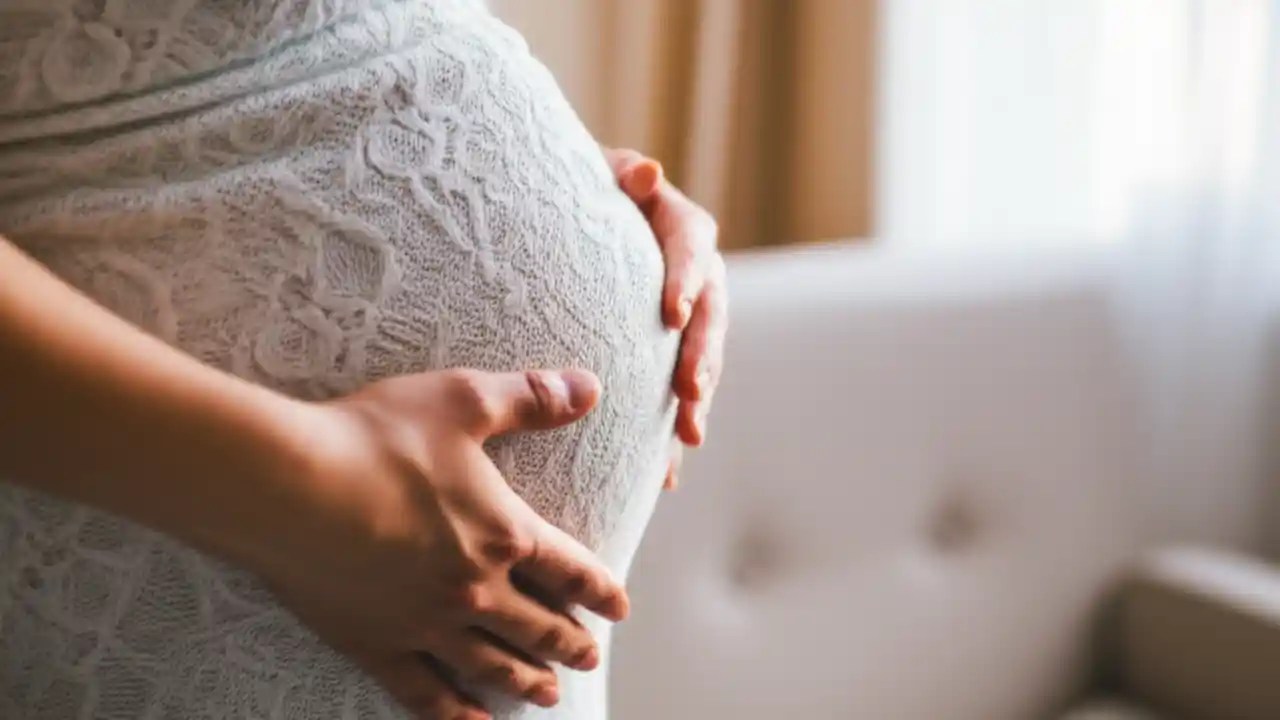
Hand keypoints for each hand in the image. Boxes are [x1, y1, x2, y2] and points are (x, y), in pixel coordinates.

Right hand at [256, 368, 626, 719]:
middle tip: (590, 656)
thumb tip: (589, 387)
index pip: (569, 569)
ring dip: (525, 681)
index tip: (618, 609)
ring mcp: (425, 624)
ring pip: (491, 664)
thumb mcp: (463, 401)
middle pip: (537, 625)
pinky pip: (423, 692)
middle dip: (568, 642)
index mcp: (503, 533)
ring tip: (547, 695)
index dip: (600, 589)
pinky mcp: (375, 644)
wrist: (289, 487)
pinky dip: (453, 714)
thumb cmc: (376, 439)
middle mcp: (474, 589)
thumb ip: (529, 398)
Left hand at [606, 148, 728, 488]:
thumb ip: (620, 174)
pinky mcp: (664, 354)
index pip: (692, 244)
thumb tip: (648, 172)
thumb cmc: (572, 190)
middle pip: (709, 313)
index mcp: (676, 225)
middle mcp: (690, 273)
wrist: (559, 224)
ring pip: (700, 358)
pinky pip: (673, 394)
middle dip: (702, 355)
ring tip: (688, 435)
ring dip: (697, 397)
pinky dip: (668, 435)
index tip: (673, 314)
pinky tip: (666, 474)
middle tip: (689, 391)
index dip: (687, 278)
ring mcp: (682, 318)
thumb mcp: (591, 173)